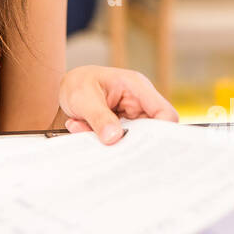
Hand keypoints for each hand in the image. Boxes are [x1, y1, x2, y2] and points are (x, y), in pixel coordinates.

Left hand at [58, 66, 177, 144]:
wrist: (68, 88)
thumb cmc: (78, 84)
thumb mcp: (83, 98)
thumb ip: (98, 117)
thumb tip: (114, 138)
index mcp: (137, 87)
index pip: (165, 112)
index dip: (161, 133)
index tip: (143, 149)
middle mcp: (140, 102)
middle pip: (153, 131)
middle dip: (131, 143)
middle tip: (109, 147)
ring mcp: (134, 116)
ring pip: (135, 140)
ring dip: (112, 142)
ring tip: (85, 129)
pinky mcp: (125, 127)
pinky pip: (121, 142)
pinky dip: (104, 142)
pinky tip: (84, 129)